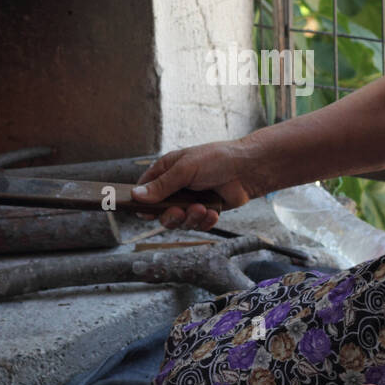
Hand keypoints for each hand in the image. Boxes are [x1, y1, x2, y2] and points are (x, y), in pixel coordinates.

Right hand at [131, 140, 259, 229]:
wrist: (248, 169)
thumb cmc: (217, 159)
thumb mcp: (185, 169)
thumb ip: (161, 185)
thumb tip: (136, 196)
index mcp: (167, 171)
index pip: (145, 190)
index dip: (143, 203)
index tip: (146, 212)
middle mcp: (177, 187)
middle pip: (161, 213)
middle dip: (170, 216)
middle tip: (179, 212)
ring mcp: (191, 200)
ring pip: (180, 222)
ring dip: (190, 218)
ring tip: (202, 209)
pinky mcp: (206, 211)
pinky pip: (198, 225)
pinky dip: (204, 221)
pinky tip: (212, 212)